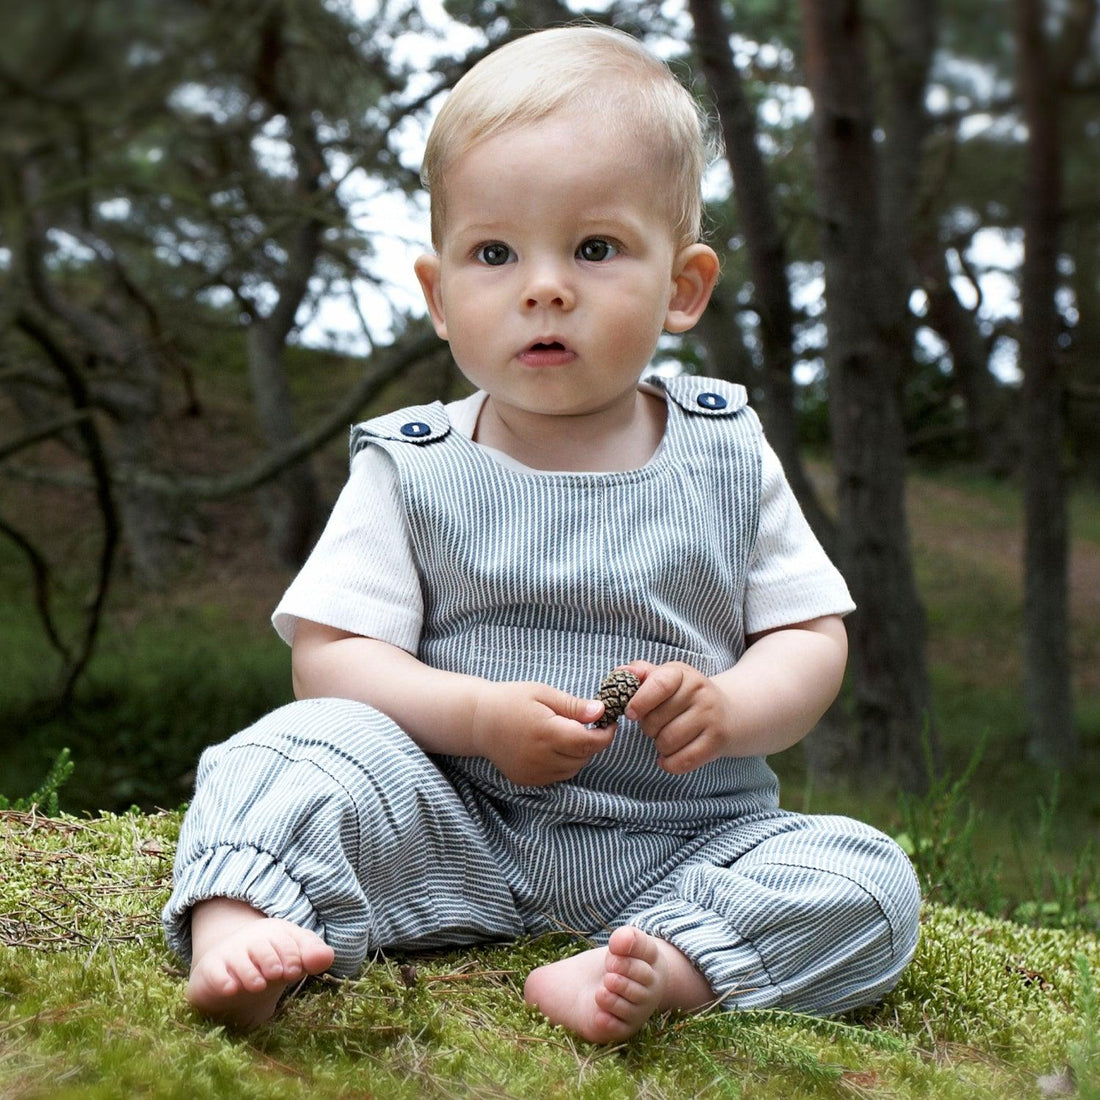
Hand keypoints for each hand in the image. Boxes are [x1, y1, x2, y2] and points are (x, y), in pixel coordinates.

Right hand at [470, 681, 612, 785]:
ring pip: (573, 769)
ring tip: (567, 733)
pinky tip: (553, 746)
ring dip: (579, 753)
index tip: (609, 722)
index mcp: (546, 732)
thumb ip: (573, 706)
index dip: (605, 734)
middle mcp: (540, 757)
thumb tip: (601, 711)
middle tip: (587, 723)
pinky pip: (558, 775)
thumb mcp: (543, 693)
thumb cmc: (511, 700)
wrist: (478, 721)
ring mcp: (533, 773)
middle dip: (592, 741)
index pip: (589, 742)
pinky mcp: (527, 780)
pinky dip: (563, 763)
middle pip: (583, 757)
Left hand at [621, 661, 734, 773]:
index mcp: (683, 674)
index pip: (659, 685)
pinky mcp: (718, 740)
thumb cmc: (684, 695)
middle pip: (656, 719)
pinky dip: (670, 764)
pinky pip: (683, 761)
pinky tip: (668, 758)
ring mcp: (711, 717)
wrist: (728, 712)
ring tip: (666, 739)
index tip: (630, 714)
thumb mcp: (666, 677)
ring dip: (659, 746)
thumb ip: (640, 673)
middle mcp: (701, 693)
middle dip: (648, 728)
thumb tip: (623, 671)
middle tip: (656, 726)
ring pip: (667, 742)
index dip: (639, 702)